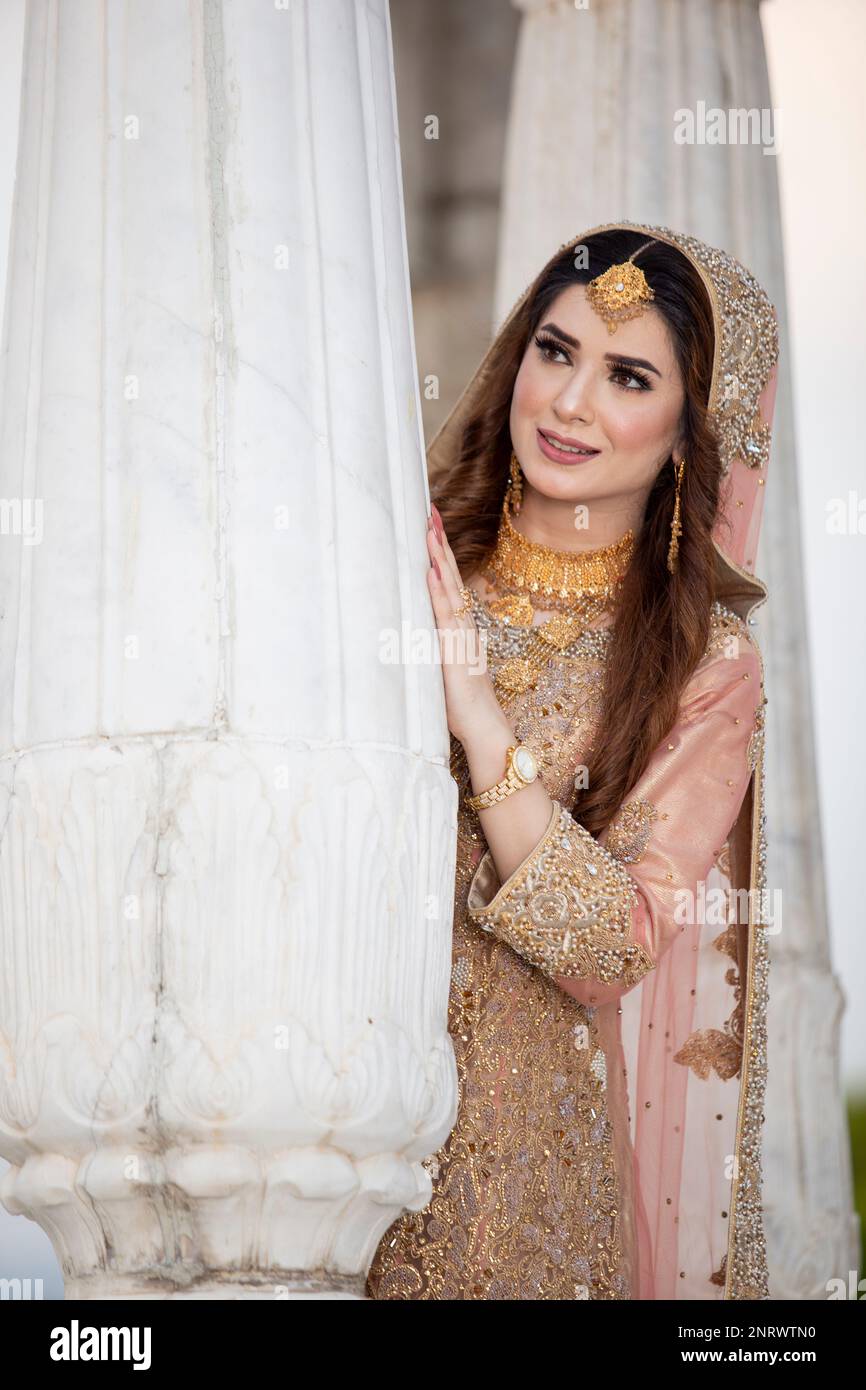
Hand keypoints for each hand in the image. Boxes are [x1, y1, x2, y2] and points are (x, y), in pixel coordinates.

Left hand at [426, 503, 500, 743]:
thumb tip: (414, 639)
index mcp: (460, 628)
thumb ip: (434, 650)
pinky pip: (447, 612)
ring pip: (450, 587)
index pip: (449, 584)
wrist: (483, 727)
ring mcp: (461, 634)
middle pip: (451, 576)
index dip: (441, 556)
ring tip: (430, 528)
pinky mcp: (455, 648)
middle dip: (440, 543)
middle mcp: (463, 625)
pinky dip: (439, 589)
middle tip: (430, 511)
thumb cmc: (462, 705)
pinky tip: (431, 569)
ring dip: (439, 556)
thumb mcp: (443, 669)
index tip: (431, 529)